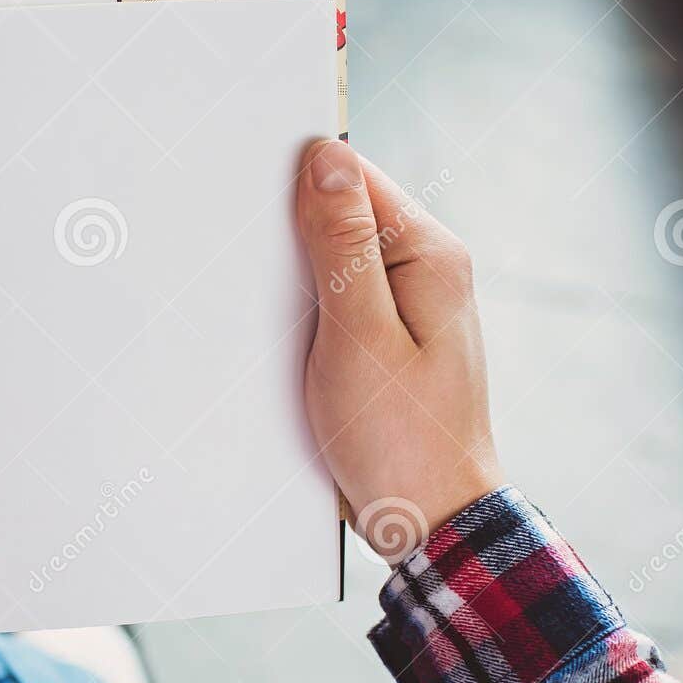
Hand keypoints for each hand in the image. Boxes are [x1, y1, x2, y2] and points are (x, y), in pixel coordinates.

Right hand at [295, 139, 502, 560]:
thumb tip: (326, 161)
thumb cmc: (402, 438)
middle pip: (342, 219)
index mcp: (430, 256)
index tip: (251, 211)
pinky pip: (337, 305)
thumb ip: (341, 246)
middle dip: (291, 241)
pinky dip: (306, 317)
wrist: (431, 520)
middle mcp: (427, 272)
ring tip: (280, 328)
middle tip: (260, 283)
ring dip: (295, 286)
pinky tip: (289, 347)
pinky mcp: (387, 340)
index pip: (354, 179)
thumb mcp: (358, 336)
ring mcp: (409, 308)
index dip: (296, 187)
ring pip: (333, 265)